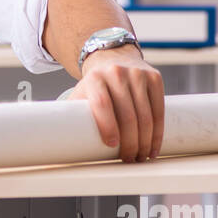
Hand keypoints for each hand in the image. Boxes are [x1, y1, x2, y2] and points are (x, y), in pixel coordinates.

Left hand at [69, 45, 164, 162]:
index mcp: (94, 78)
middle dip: (131, 142)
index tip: (112, 146)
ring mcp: (137, 74)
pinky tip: (154, 145)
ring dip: (146, 141)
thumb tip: (58, 145)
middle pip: (127, 114)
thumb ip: (71, 114)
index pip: (102, 103)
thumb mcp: (81, 93)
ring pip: (145, 114)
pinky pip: (159, 109)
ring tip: (142, 156)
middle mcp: (116, 73)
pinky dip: (158, 131)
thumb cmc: (95, 85)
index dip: (108, 126)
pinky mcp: (154, 77)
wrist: (113, 58)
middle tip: (130, 159)